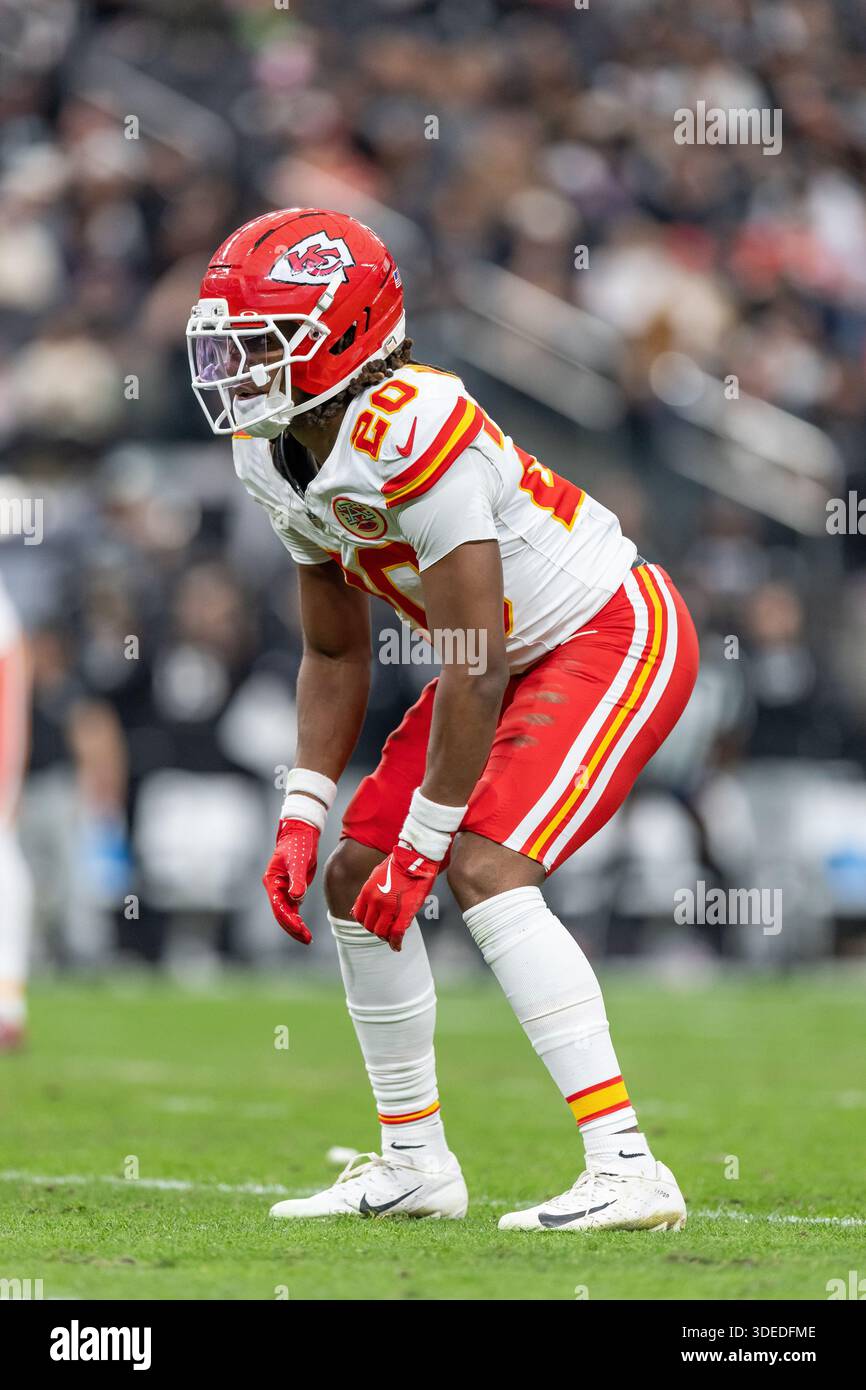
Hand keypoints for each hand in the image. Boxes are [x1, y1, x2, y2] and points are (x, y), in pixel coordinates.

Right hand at [262, 818, 319, 944]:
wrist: (301, 834)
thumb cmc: (298, 844)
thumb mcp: (299, 861)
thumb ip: (297, 879)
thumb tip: (297, 898)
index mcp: (273, 881)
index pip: (279, 906)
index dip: (289, 919)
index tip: (300, 929)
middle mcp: (275, 887)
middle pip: (281, 913)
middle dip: (292, 928)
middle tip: (306, 939)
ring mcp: (283, 889)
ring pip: (287, 913)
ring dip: (295, 926)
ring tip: (307, 938)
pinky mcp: (291, 888)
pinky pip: (293, 908)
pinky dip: (297, 918)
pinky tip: (304, 928)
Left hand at [352, 842, 439, 951]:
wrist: (415, 858)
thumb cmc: (398, 866)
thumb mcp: (375, 877)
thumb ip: (365, 895)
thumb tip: (354, 910)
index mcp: (367, 892)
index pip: (359, 916)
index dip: (366, 923)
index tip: (373, 924)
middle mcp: (375, 901)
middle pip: (369, 926)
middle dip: (376, 931)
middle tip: (384, 932)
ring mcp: (389, 907)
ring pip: (382, 932)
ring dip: (385, 937)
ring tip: (391, 937)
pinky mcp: (405, 911)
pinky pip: (397, 933)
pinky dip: (396, 942)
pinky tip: (397, 946)